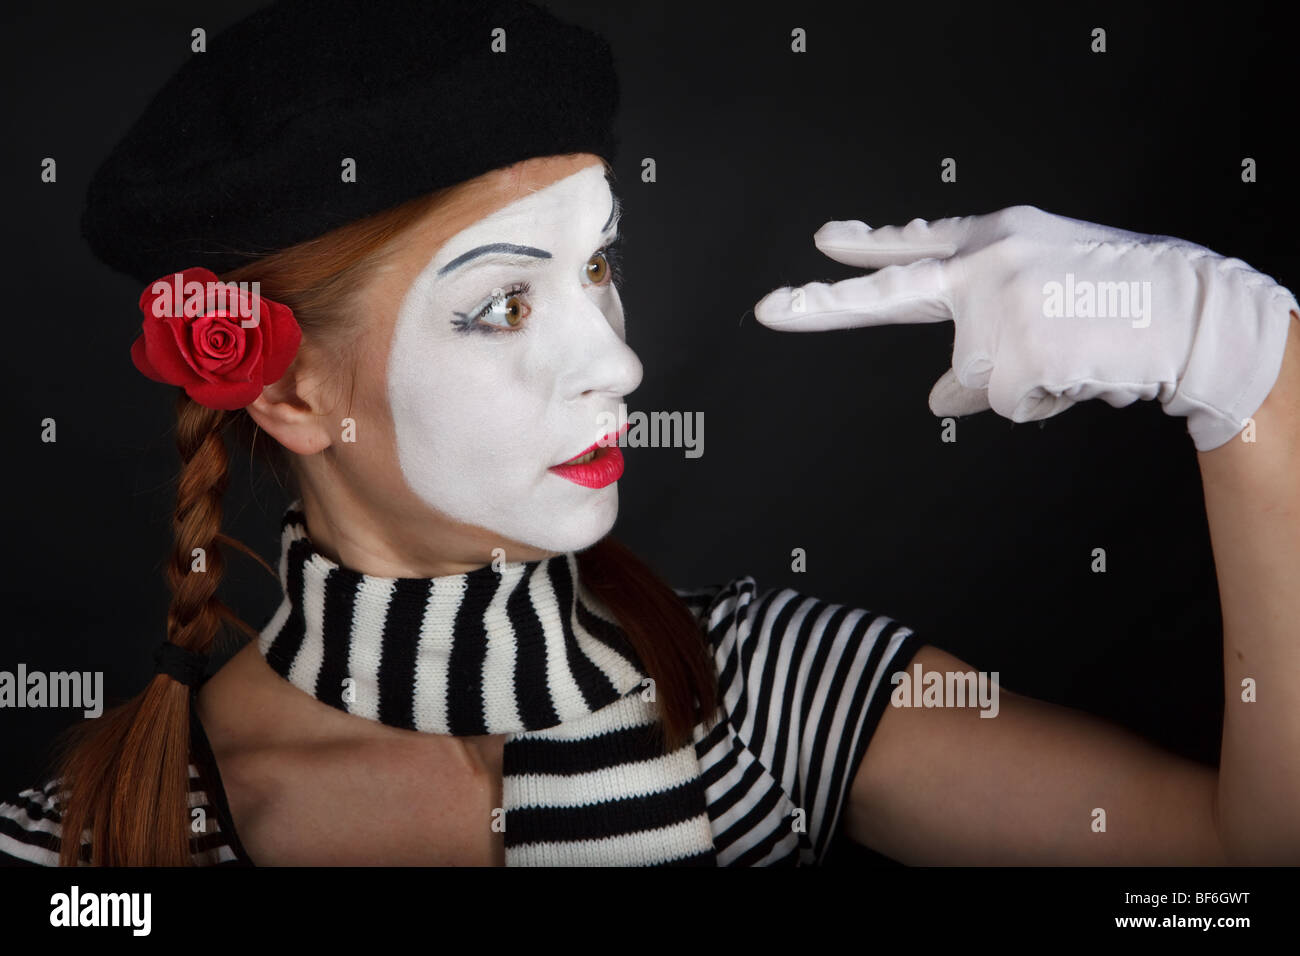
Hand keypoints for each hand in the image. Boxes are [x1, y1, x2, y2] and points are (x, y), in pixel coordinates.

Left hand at [753, 205, 1297, 449]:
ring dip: (1018, 384)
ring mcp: (993, 307)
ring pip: (973, 382)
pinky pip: (1004, 404)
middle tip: (771, 309)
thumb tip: (935, 398)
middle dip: (824, 306)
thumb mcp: (1043, 291)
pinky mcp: (1009, 352)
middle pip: (894, 293)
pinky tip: (1074, 368)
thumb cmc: (1117, 298)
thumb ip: (980, 330)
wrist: (1185, 310)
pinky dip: (1039, 401)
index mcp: (994, 242)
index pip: (917, 244)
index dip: (866, 245)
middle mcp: (985, 265)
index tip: (820, 244)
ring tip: (1068, 353)